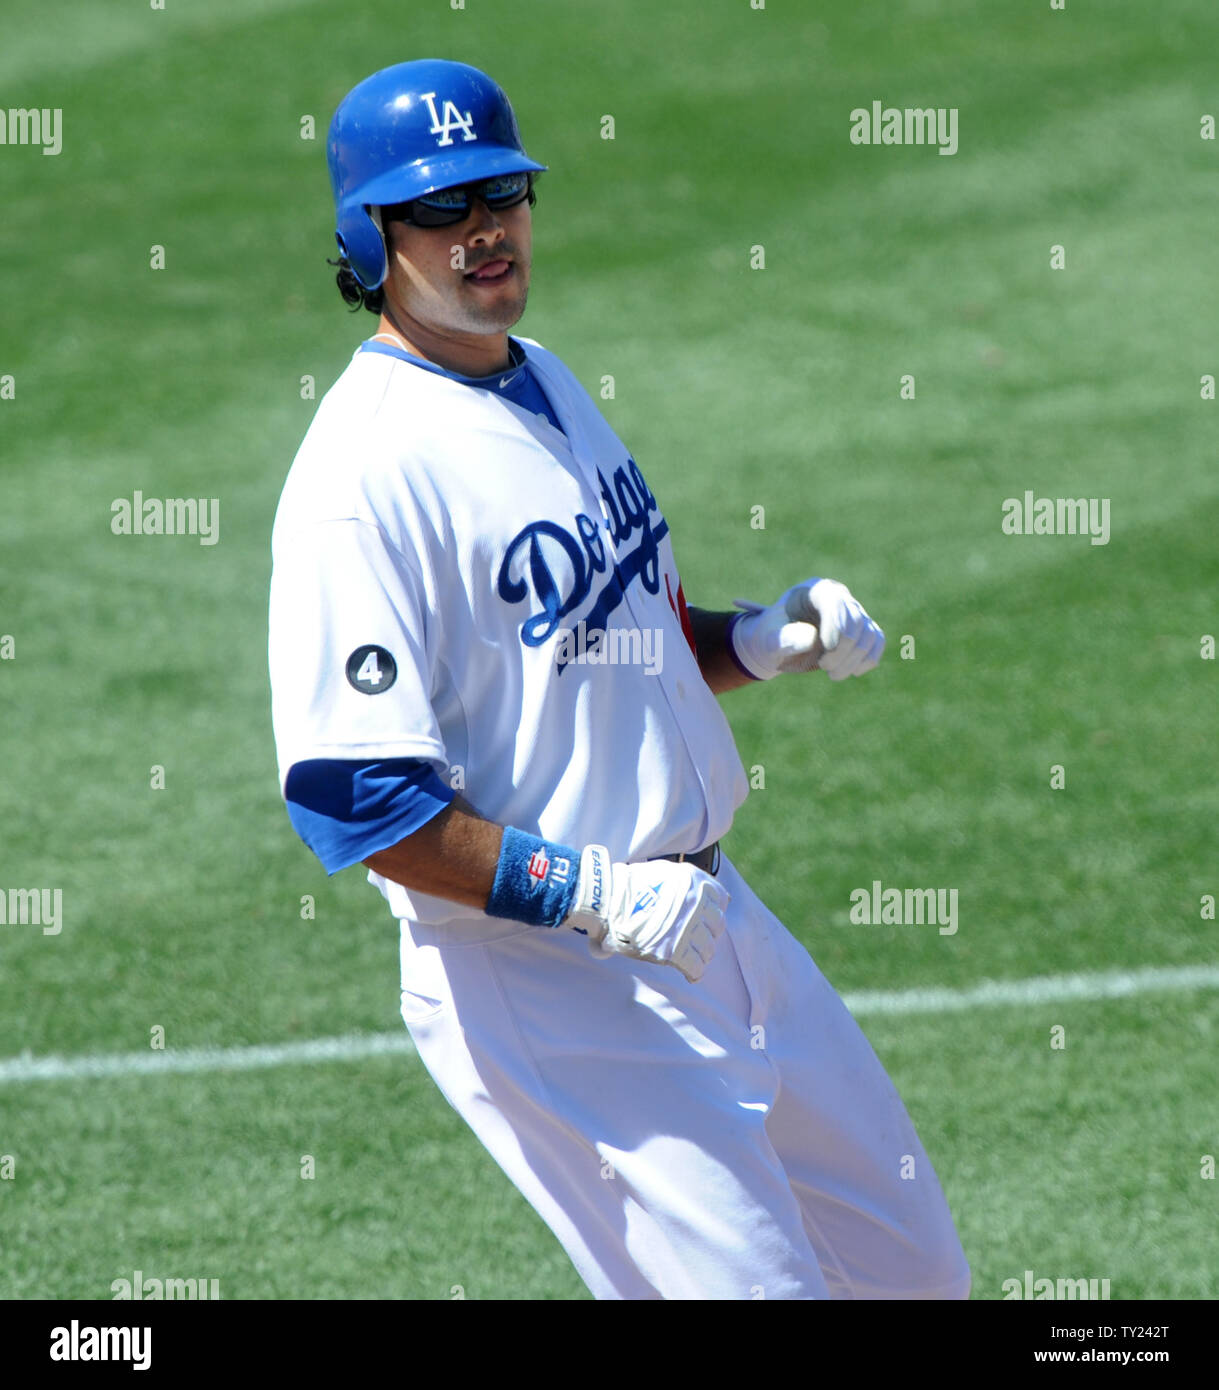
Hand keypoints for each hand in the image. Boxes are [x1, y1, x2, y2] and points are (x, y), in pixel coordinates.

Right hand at [564, 845, 728, 982]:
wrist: (607, 899)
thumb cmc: (628, 883)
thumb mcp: (662, 871)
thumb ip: (683, 882)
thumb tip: (715, 899)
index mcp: (694, 882)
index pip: (721, 900)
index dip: (712, 911)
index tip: (705, 918)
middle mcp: (696, 903)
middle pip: (717, 926)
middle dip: (707, 933)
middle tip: (694, 938)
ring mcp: (687, 928)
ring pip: (708, 949)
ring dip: (701, 954)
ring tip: (690, 956)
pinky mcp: (675, 951)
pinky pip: (696, 967)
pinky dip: (694, 972)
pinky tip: (689, 973)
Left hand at [731, 577, 884, 681]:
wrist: (778, 645)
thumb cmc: (772, 638)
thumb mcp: (770, 639)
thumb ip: (786, 638)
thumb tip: (812, 638)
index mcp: (816, 590)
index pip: (835, 604)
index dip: (835, 633)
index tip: (823, 659)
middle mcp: (838, 596)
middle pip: (855, 622)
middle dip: (842, 651)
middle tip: (825, 669)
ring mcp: (853, 612)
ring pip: (868, 634)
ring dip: (855, 660)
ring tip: (833, 675)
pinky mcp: (862, 629)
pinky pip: (876, 640)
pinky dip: (869, 658)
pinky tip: (854, 671)